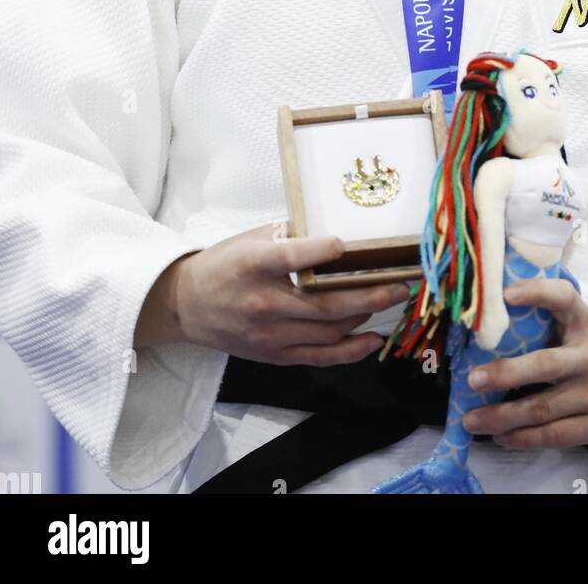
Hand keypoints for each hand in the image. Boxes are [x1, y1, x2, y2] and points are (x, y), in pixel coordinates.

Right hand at [134, 223, 409, 365]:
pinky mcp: (274, 355)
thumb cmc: (223, 265)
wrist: (187, 306)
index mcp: (253, 265)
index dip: (321, 251)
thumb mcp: (250, 239)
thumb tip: (335, 229)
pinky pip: (320, 357)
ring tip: (391, 300)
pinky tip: (373, 339)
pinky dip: (351, 350)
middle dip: (369, 294)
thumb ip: (290, 236)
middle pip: (324, 304)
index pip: (291, 258)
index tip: (347, 244)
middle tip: (401, 284)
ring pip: (328, 331)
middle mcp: (263, 302)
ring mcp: (269, 334)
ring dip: (366, 317)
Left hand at [461, 276, 587, 447]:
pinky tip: (501, 436)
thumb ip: (547, 319)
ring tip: (472, 419)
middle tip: (472, 380)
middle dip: (505, 374)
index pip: (563, 298)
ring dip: (502, 416)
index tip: (506, 294)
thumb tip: (491, 320)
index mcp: (585, 321)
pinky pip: (554, 435)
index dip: (536, 292)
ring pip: (542, 409)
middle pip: (545, 366)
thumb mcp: (581, 322)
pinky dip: (523, 438)